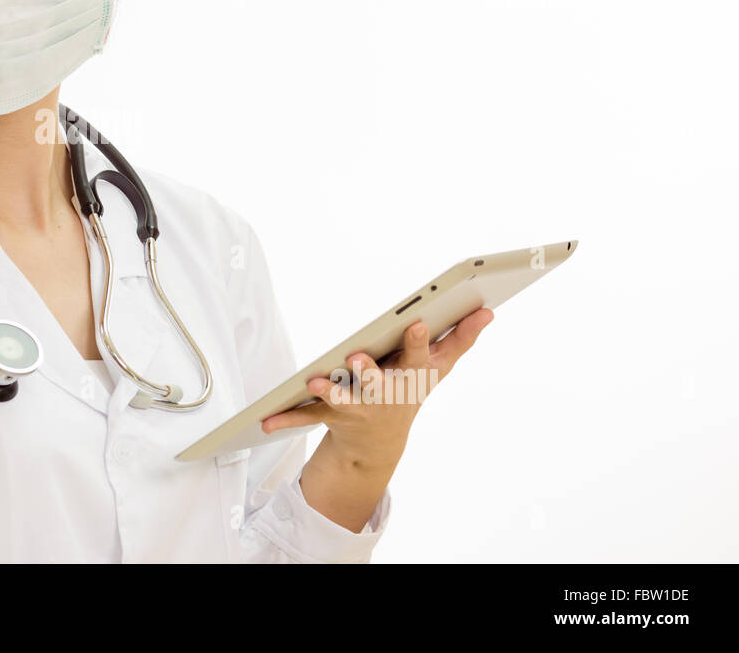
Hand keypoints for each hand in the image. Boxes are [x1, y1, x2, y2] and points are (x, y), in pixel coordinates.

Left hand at [262, 307, 495, 468]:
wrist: (379, 443)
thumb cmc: (409, 390)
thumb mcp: (437, 369)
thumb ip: (461, 339)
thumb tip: (487, 310)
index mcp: (410, 379)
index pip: (417, 357)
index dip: (416, 341)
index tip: (417, 321)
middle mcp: (385, 397)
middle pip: (378, 383)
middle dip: (369, 373)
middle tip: (356, 357)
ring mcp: (357, 409)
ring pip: (343, 401)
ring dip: (331, 393)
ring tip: (316, 382)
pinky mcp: (330, 417)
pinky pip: (305, 417)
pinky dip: (287, 418)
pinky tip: (266, 420)